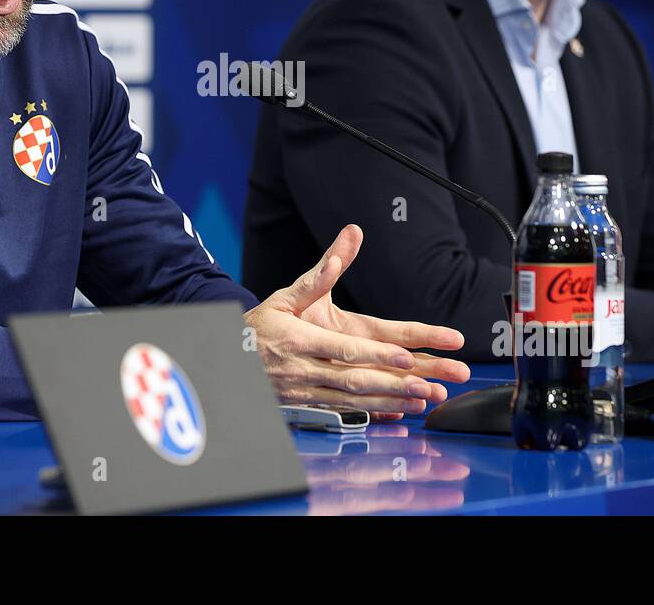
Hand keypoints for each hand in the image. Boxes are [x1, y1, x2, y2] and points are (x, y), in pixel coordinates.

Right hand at [243, 224, 469, 419]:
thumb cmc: (260, 324)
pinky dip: (373, 413)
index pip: (343, 349)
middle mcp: (303, 369)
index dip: (374, 355)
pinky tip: (398, 411)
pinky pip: (345, 412)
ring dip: (390, 401)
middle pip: (354, 379)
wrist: (227, 359)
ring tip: (422, 399)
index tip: (404, 357)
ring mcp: (305, 392)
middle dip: (393, 384)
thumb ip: (318, 275)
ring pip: (353, 400)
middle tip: (426, 385)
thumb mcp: (284, 296)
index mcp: (299, 339)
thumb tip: (347, 240)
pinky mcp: (308, 405)